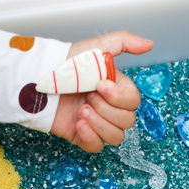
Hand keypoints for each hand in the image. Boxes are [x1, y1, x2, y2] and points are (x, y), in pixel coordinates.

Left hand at [51, 31, 153, 152]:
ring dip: (100, 123)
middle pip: (128, 121)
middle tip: (87, 97)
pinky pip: (97, 147)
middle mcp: (109, 108)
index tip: (99, 85)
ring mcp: (96, 123)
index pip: (134, 102)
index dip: (118, 97)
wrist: (39, 81)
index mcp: (116, 89)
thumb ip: (124, 42)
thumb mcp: (96, 47)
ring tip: (81, 111)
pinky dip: (90, 136)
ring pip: (117, 137)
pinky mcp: (82, 136)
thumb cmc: (65, 64)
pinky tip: (78, 124)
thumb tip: (149, 44)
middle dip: (106, 109)